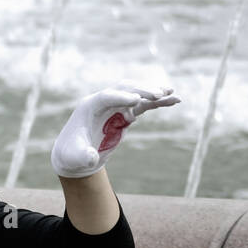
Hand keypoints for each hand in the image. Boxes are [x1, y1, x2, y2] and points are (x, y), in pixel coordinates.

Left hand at [51, 81, 179, 178]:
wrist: (76, 155)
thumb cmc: (72, 155)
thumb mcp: (75, 158)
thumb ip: (83, 157)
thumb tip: (91, 157)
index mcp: (89, 107)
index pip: (106, 97)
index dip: (121, 97)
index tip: (136, 100)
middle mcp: (103, 102)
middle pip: (124, 89)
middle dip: (141, 90)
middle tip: (158, 94)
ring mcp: (115, 106)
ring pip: (137, 94)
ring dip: (153, 92)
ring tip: (171, 93)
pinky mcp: (125, 114)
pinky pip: (144, 105)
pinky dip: (158, 103)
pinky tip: (174, 100)